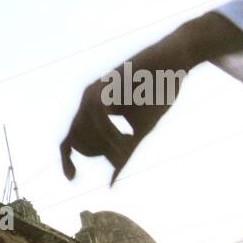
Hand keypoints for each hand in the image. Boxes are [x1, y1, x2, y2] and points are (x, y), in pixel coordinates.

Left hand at [60, 49, 183, 185]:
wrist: (175, 61)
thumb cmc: (159, 94)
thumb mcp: (140, 131)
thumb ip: (124, 153)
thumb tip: (111, 182)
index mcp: (93, 112)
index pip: (70, 140)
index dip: (67, 160)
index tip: (71, 179)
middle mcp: (88, 101)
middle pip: (75, 139)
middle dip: (97, 152)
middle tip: (124, 149)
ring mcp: (95, 91)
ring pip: (85, 130)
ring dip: (107, 144)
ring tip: (130, 142)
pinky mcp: (106, 83)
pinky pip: (98, 115)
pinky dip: (110, 131)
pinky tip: (128, 136)